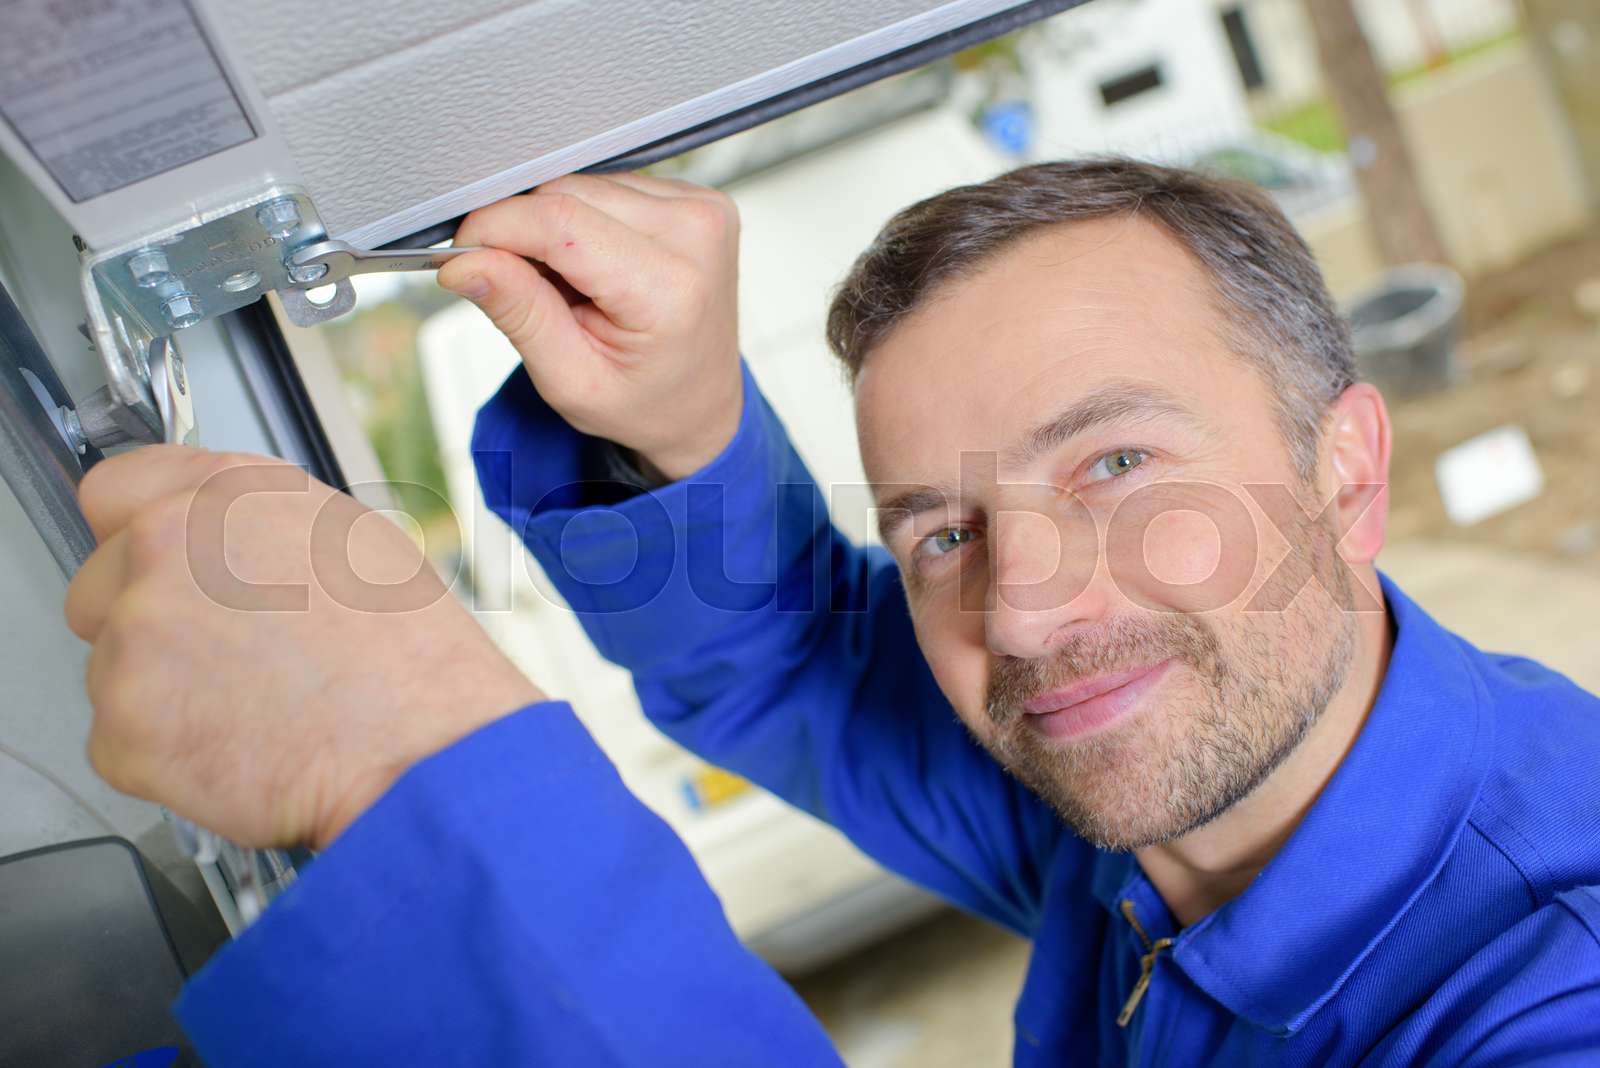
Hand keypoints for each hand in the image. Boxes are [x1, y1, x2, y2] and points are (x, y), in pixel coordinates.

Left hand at [64, 447, 544, 850]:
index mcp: (228, 494)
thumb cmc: (409, 661)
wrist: (420, 752)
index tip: (149, 564)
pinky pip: (120, 740)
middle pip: (99, 584)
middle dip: (146, 622)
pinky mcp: (122, 724)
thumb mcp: (352, 542)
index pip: (115, 489)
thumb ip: (255, 526)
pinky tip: (238, 745)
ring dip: (160, 691)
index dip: (134, 534)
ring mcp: (135, 635)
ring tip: (251, 707)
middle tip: (224, 657)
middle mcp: (168, 547)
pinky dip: (167, 754)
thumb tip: (218, 539)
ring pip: (112, 666)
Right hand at [438, 172, 742, 480]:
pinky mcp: (697, 197)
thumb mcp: (570, 381)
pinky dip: (586, 221)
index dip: (495, 228)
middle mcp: (696, 233)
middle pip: (568, 193)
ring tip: (572, 285)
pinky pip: (610, 186)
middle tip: (528, 290)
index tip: (462, 255)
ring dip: (557, 227)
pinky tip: (596, 264)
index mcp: (670, 288)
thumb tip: (464, 262)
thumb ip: (519, 314)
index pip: (560, 222)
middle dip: (525, 233)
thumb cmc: (643, 401)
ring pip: (584, 183)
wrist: (702, 406)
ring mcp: (704, 208)